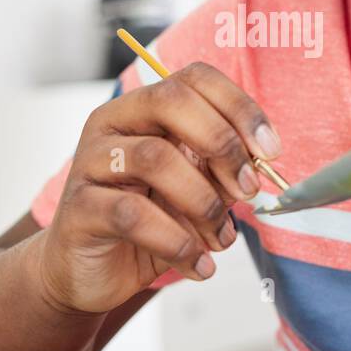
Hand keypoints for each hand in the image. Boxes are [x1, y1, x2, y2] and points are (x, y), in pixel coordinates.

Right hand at [37, 63, 280, 313]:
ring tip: (221, 238)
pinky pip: (133, 215)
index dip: (239, 107)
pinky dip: (178, 243)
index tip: (271, 151)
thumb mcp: (194, 189)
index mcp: (143, 108)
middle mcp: (112, 123)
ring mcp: (90, 162)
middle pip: (170, 101)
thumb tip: (258, 166)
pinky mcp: (79, 208)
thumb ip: (221, 169)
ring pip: (154, 158)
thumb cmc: (147, 224)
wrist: (92, 272)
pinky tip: (199, 265)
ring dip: (204, 202)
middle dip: (222, 143)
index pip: (194, 78)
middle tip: (248, 190)